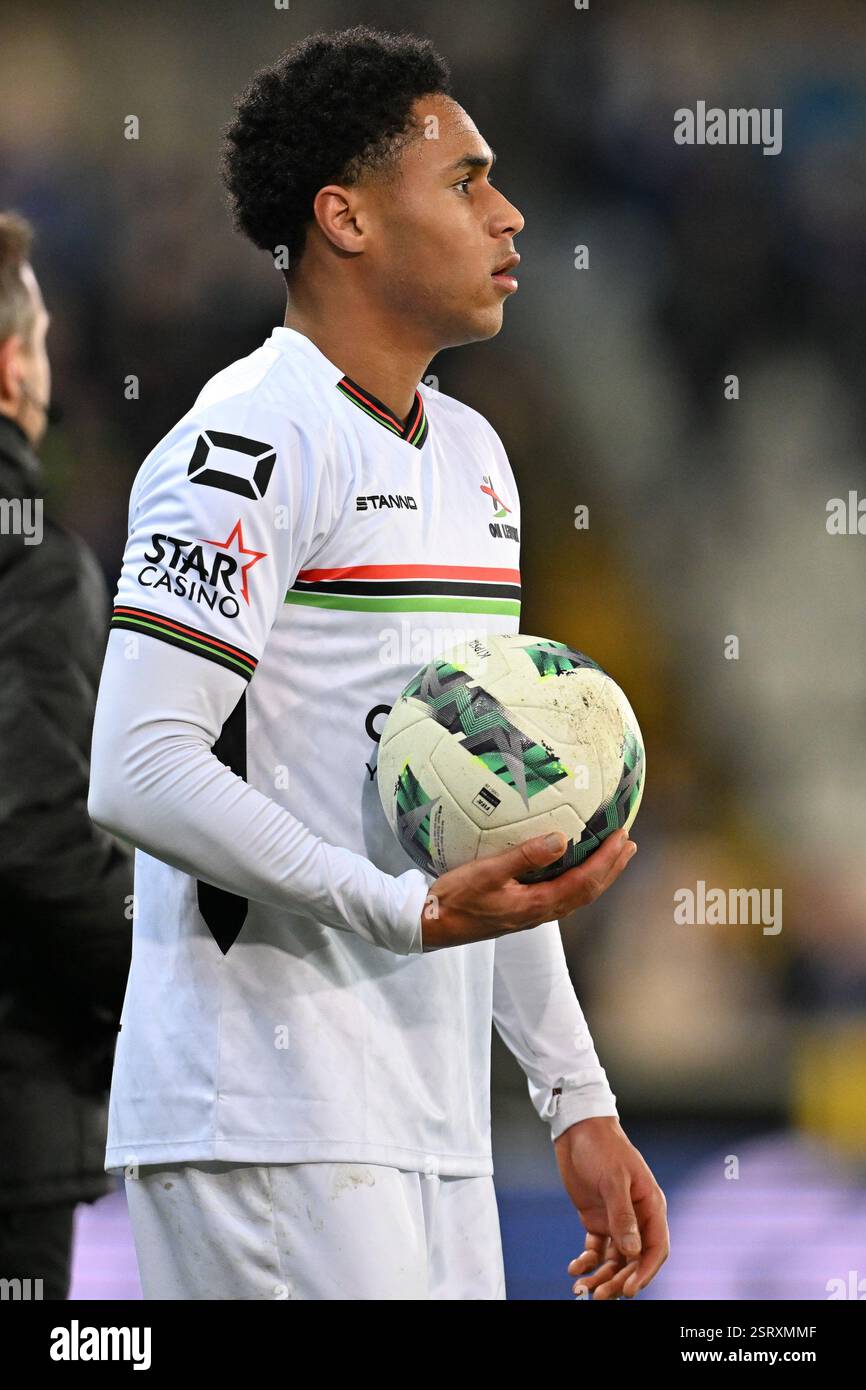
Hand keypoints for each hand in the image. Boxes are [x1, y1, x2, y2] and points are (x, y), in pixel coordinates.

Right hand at [420, 828, 636, 949]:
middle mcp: (540, 913)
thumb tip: (561, 839)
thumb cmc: (455, 899)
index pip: (584, 882)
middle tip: (628, 845)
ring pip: (576, 896)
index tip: (622, 838)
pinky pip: (561, 896)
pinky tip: (571, 868)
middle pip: (587, 892)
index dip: (607, 861)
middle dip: (611, 868)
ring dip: (598, 875)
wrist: (432, 925)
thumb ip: (525, 856)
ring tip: (611, 856)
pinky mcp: (521, 912)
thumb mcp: (487, 872)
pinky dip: (577, 880)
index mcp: (537, 904)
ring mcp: (531, 915)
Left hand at [554, 1115, 668, 1298]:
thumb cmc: (602, 1147)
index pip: (655, 1248)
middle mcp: (637, 1218)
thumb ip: (622, 1215)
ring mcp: (616, 1220)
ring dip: (601, 1276)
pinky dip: (587, 1261)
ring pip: (614, 1259)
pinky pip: (595, 1249)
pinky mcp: (596, 1219)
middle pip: (633, 1260)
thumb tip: (632, 1251)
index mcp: (650, 1206)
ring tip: (582, 1288)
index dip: (645, 1272)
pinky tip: (575, 1268)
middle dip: (618, 1280)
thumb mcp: (613, 1179)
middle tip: (600, 1297)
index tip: (629, 1290)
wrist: (578, 1129)